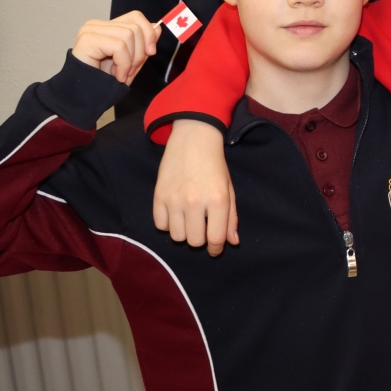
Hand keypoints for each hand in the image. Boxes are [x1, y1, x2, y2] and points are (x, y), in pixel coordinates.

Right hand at [71, 12, 160, 84]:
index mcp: (107, 26)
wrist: (87, 95)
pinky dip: (124, 64)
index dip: (148, 33)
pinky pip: (119, 46)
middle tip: (130, 70)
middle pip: (134, 27)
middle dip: (140, 52)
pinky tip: (117, 75)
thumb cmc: (106, 79)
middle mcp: (97, 25)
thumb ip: (144, 43)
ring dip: (131, 60)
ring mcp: (90, 30)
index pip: (135, 17)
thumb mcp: (133, 60)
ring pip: (128, 35)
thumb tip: (157, 27)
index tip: (151, 52)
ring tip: (121, 73)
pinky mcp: (88, 40)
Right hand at [152, 119, 238, 254]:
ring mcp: (174, 200)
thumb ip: (230, 218)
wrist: (193, 141)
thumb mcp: (229, 190)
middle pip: (194, 242)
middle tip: (202, 227)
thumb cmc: (215, 166)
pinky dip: (168, 224)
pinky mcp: (158, 196)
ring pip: (177, 237)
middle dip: (200, 239)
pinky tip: (175, 213)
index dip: (216, 249)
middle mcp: (195, 202)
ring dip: (184, 233)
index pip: (215, 239)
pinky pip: (160, 225)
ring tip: (189, 219)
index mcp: (218, 200)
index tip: (215, 249)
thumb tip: (231, 242)